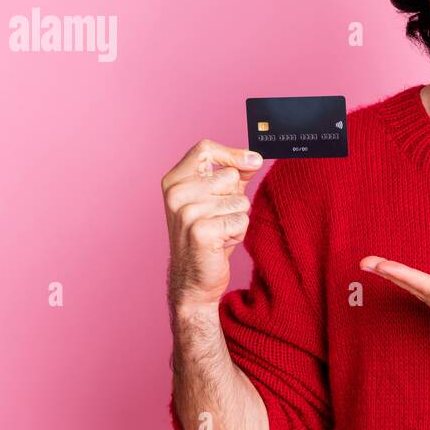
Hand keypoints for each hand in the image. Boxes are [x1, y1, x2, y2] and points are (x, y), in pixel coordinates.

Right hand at [161, 139, 263, 311]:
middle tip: (218, 219)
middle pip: (230, 176)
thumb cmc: (207, 237)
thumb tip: (254, 158)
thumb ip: (233, 176)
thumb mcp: (217, 200)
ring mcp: (187, 212)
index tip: (253, 162)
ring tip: (219, 232)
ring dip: (237, 219)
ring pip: (239, 201)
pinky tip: (221, 244)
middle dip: (235, 198)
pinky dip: (238, 233)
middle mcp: (176, 193)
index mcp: (174, 181)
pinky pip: (241, 220)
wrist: (193, 281)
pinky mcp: (201, 230)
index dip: (232, 153)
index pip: (204, 149)